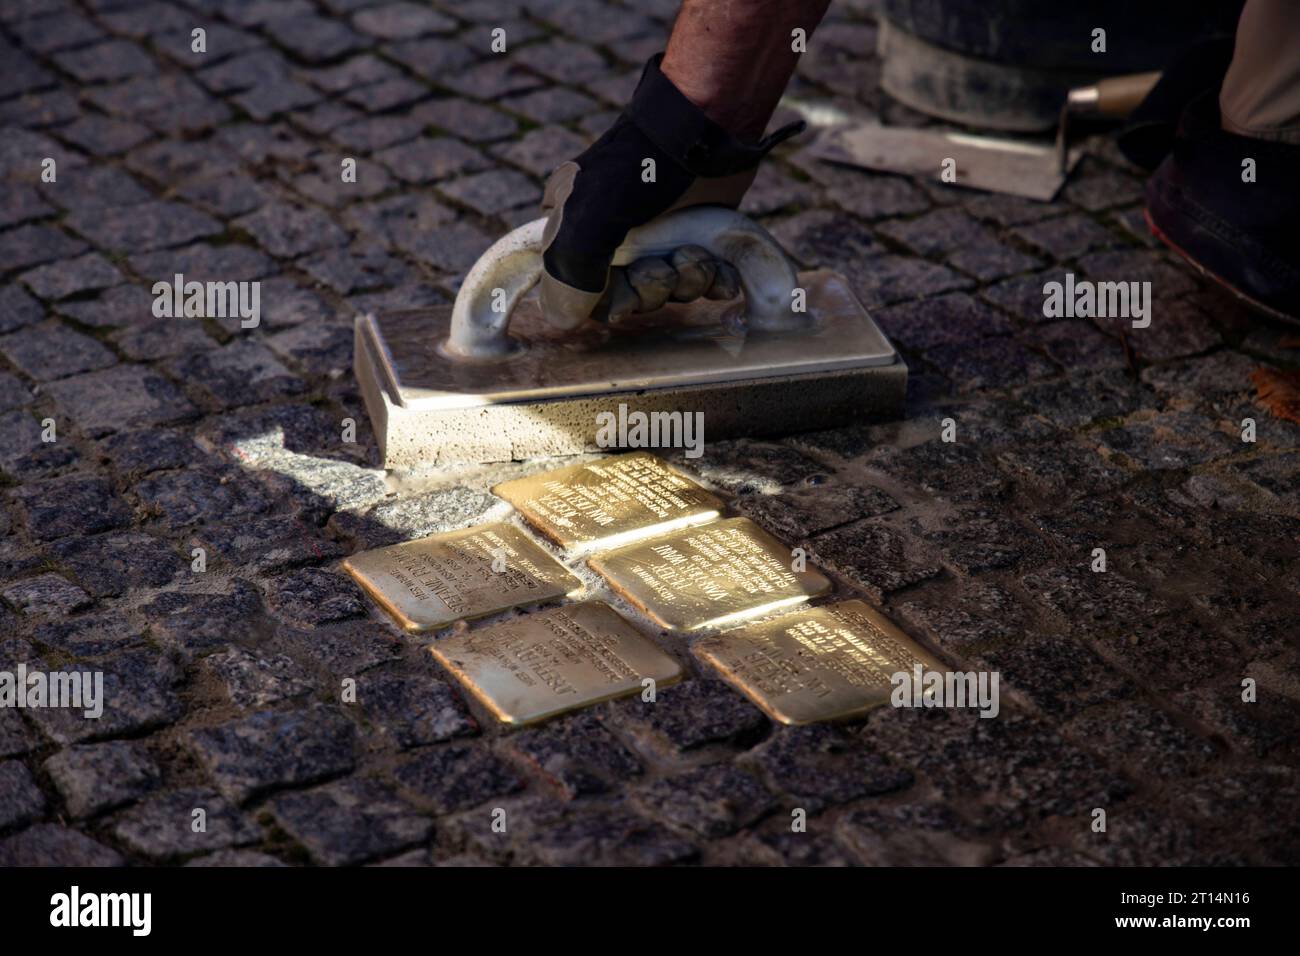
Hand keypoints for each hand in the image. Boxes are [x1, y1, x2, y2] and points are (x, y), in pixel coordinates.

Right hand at [538, 54, 801, 328]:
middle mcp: (615, 238)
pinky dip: (716, 282)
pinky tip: (723, 273)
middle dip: (655, 288)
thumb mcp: (589, 218)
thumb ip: (570, 270)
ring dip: (688, 282)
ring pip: (672, 290)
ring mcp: (660, 237)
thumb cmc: (640, 170)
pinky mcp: (698, 235)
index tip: (629, 286)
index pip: (585, 294)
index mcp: (577, 232)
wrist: (705, 129)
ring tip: (696, 255)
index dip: (612, 300)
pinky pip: (705, 280)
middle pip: (633, 297)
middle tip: (667, 264)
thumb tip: (563, 318)